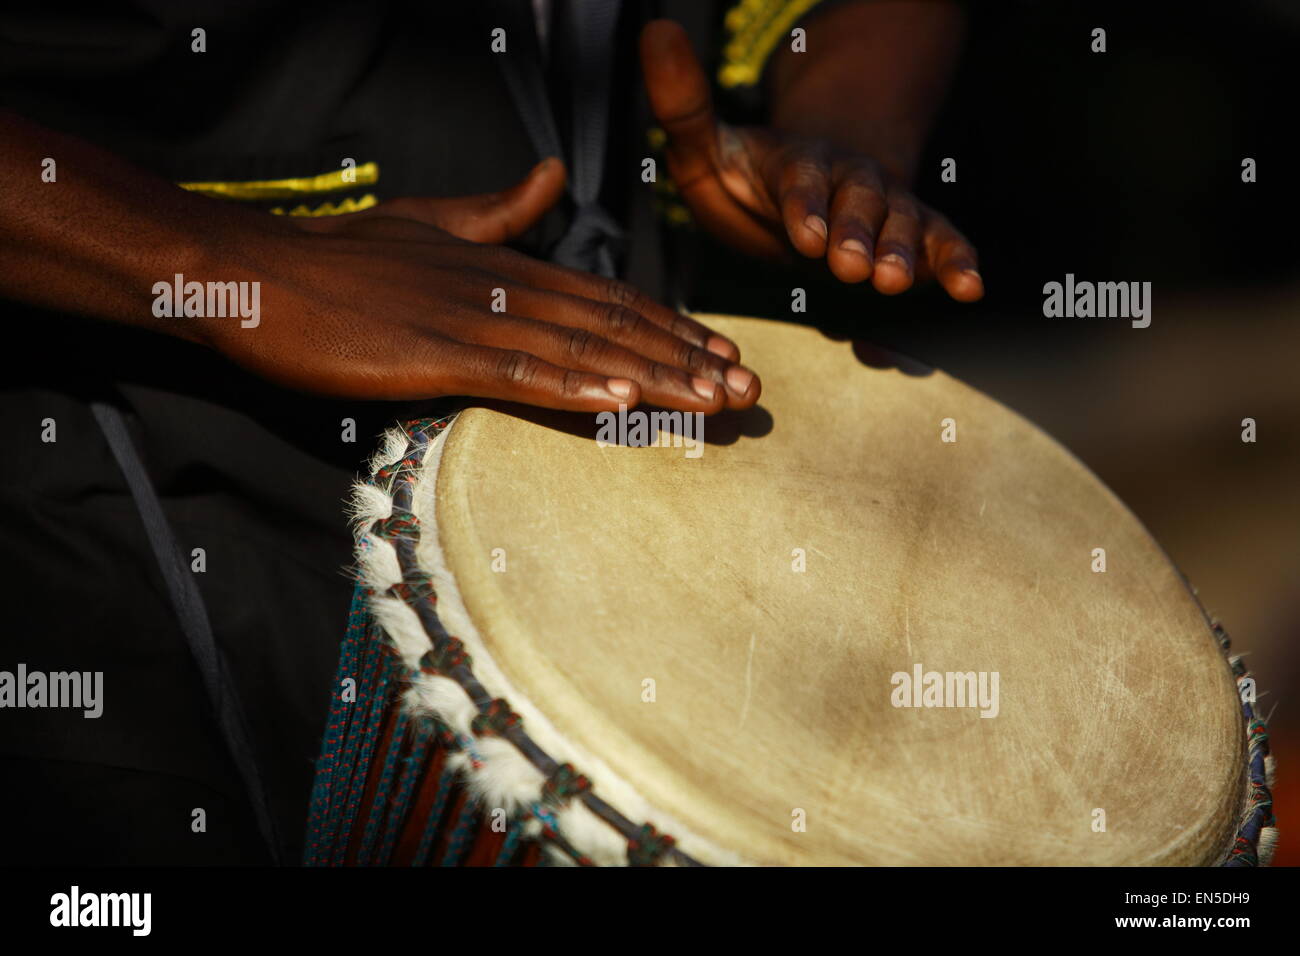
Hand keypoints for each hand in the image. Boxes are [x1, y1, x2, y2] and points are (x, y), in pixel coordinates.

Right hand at [202, 158, 759, 411]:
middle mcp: (505, 288)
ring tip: (716, 401)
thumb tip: (551, 177)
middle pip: (616, 325)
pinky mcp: (433, 353)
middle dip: (689, 358)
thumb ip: (499, 208)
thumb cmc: (341, 257)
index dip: (672, 327)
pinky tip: (625, 400)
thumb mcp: (430, 222)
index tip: (722, 352)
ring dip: (657, 377)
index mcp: (507, 265)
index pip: (608, 298)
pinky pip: (518, 371)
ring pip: (584, 350)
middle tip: (749, 388)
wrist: (258, 270)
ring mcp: (472, 320)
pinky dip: (577, 385)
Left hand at [639, 20, 981, 301]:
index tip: (804, 234)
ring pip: (901, 223)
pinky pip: (941, 242)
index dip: (804, 206)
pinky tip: (969, 287)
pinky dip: (956, 263)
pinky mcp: (914, 232)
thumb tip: (657, 32)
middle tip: (855, 267)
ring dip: (902, 252)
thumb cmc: (751, 178)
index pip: (801, 182)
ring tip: (896, 281)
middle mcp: (847, 182)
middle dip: (858, 234)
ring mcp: (885, 206)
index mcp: (796, 165)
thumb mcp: (705, 145)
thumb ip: (683, 105)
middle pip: (858, 203)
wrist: (809, 192)